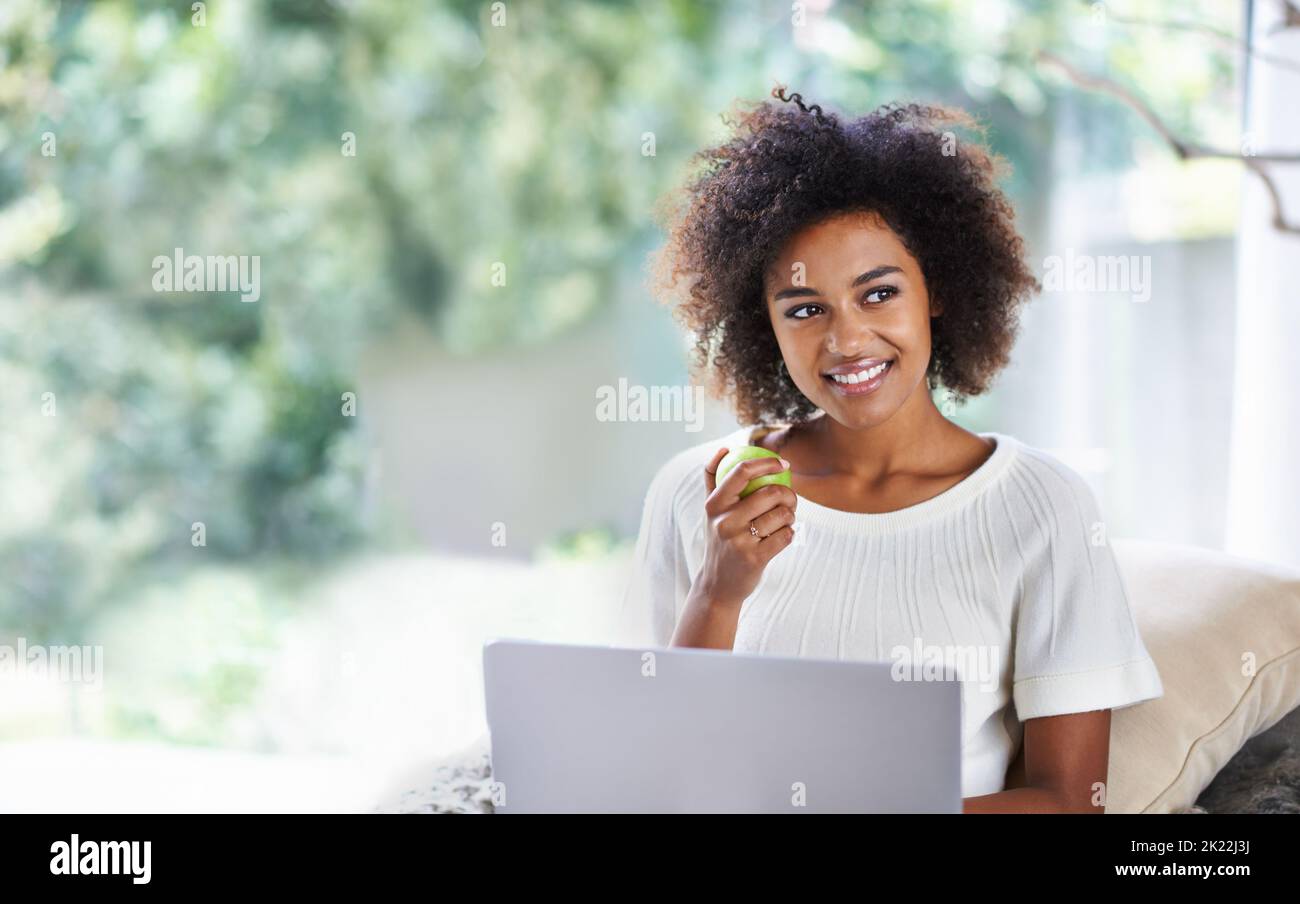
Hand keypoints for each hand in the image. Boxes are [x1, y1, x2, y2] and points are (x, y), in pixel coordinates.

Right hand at [693, 446, 797, 606]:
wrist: (717, 584)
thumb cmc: (719, 540)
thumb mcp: (710, 512)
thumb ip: (712, 479)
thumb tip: (724, 449)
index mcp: (714, 505)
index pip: (741, 471)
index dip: (766, 462)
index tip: (783, 464)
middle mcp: (724, 521)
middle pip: (770, 492)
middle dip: (789, 494)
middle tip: (790, 499)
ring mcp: (739, 541)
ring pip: (782, 514)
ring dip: (791, 516)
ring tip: (785, 521)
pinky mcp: (755, 559)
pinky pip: (787, 536)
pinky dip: (790, 534)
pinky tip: (782, 536)